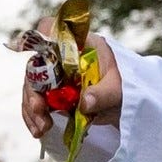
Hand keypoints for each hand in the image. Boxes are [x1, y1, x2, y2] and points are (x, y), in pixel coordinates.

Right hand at [20, 19, 122, 139]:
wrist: (129, 105)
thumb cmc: (127, 87)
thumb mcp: (120, 89)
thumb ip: (104, 94)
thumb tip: (85, 102)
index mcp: (80, 45)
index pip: (54, 30)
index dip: (41, 37)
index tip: (33, 53)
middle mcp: (63, 58)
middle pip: (37, 66)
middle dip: (33, 90)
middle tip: (39, 111)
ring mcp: (57, 77)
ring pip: (34, 88)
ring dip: (32, 109)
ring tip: (41, 129)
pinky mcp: (55, 95)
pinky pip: (38, 104)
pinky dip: (36, 117)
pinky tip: (39, 131)